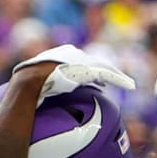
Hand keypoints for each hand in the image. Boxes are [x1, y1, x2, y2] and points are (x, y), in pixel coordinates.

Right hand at [12, 44, 135, 103]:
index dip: (88, 70)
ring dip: (117, 76)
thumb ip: (39, 89)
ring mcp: (80, 61)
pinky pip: (108, 74)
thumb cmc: (26, 88)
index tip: (95, 79)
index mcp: (60, 55)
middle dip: (105, 70)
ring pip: (104, 68)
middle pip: (94, 63)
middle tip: (116, 78)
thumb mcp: (33, 86)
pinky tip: (130, 85)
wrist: (28, 83)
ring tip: (128, 83)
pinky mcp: (88, 69)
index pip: (79, 62)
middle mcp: (72, 54)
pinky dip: (120, 79)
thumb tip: (34, 103)